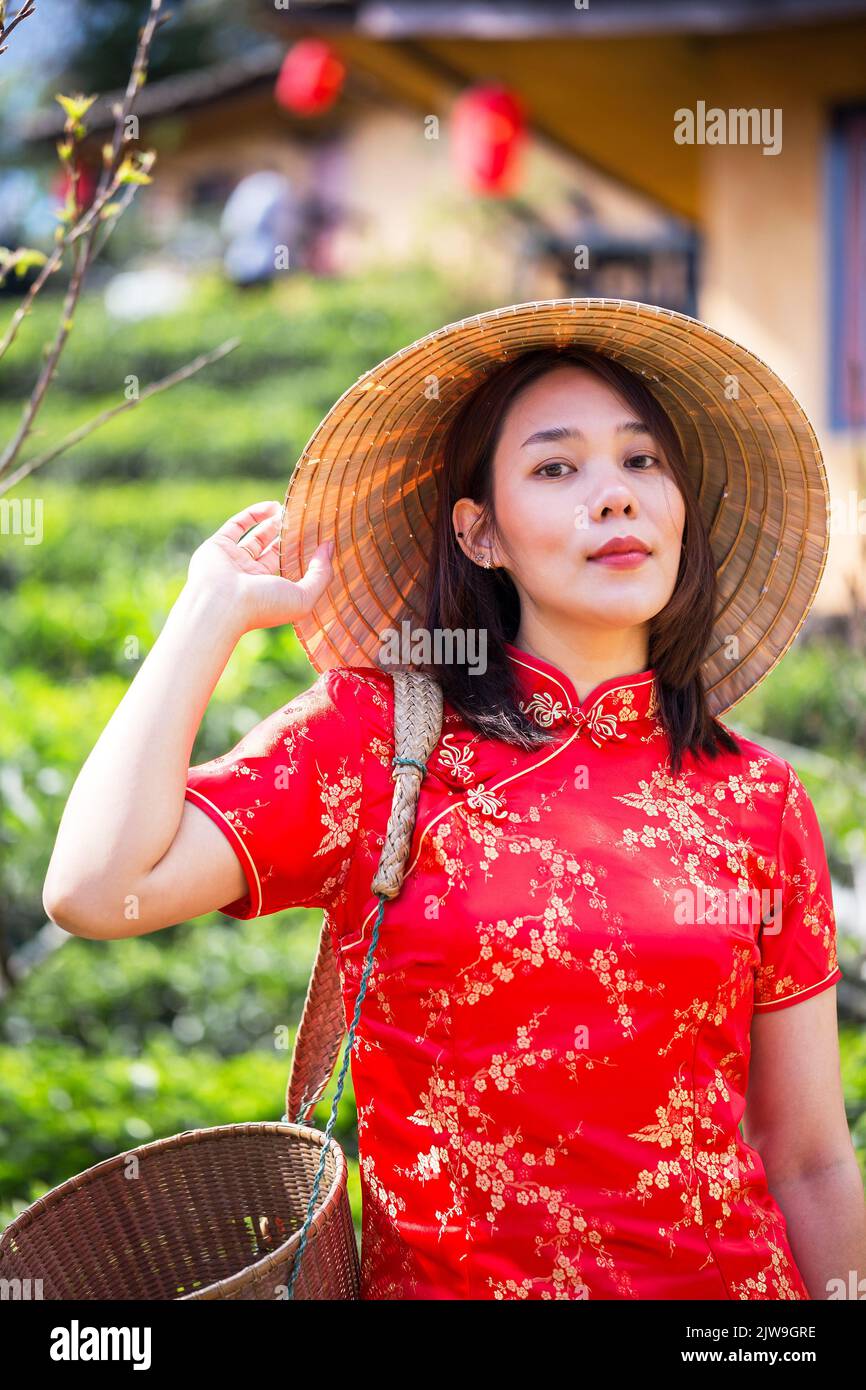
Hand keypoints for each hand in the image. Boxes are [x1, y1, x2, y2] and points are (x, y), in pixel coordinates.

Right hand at [185, 499, 334, 634]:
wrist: (221, 604)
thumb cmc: (263, 606)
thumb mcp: (303, 597)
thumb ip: (321, 574)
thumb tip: (329, 547)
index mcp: (268, 592)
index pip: (287, 569)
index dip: (301, 553)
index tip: (318, 537)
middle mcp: (249, 577)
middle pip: (272, 551)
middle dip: (287, 535)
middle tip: (303, 520)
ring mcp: (233, 560)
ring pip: (255, 537)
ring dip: (272, 523)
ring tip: (289, 510)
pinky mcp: (218, 546)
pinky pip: (236, 525)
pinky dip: (253, 514)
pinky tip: (272, 506)